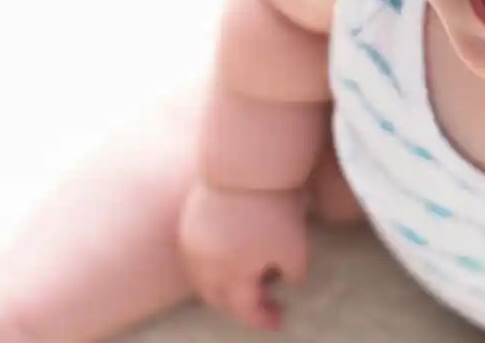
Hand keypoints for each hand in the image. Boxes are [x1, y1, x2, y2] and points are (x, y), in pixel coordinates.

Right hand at [178, 183, 309, 329]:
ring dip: (224, 287)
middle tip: (263, 304)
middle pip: (218, 299)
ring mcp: (191, 243)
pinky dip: (212, 265)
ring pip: (203, 279)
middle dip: (240, 306)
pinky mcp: (188, 222)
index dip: (263, 318)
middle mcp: (204, 265)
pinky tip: (232, 256)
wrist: (246, 164)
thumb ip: (292, 274)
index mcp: (232, 275)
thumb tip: (283, 281)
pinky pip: (196, 257)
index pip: (245, 310)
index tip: (280, 320)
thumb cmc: (276, 207)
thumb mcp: (296, 247)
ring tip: (248, 281)